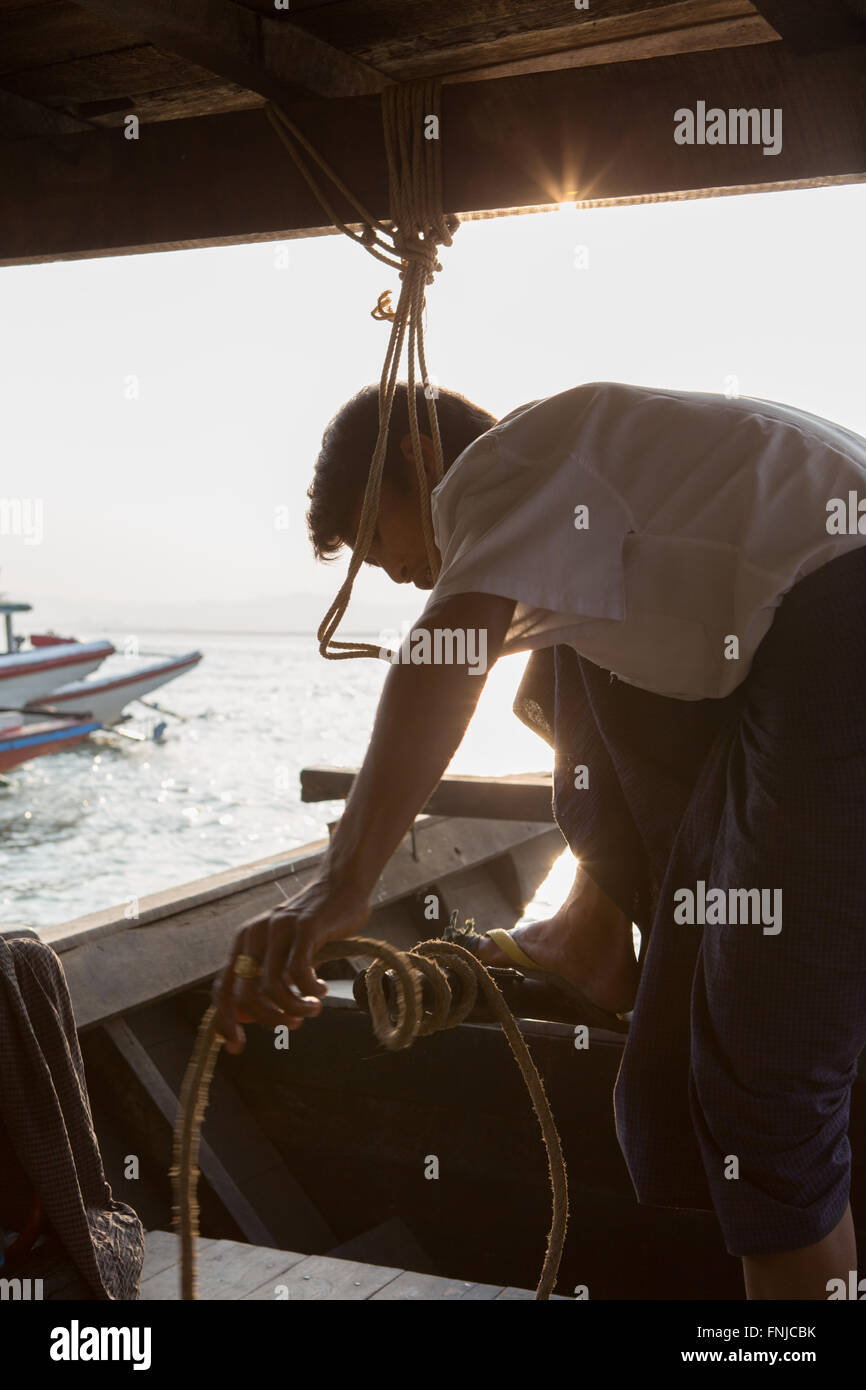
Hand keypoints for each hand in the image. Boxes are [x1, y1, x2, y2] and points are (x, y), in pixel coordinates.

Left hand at [212, 879, 370, 1053]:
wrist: (341, 887)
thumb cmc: (312, 926)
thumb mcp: (281, 953)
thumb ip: (261, 980)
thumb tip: (242, 1017)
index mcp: (243, 942)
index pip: (223, 989)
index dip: (225, 1022)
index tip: (237, 1047)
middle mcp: (254, 934)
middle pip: (246, 994)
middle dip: (269, 1019)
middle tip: (293, 1024)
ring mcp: (279, 929)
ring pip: (273, 987)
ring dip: (294, 1008)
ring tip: (312, 1010)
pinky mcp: (305, 927)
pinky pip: (299, 972)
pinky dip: (310, 991)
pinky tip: (322, 991)